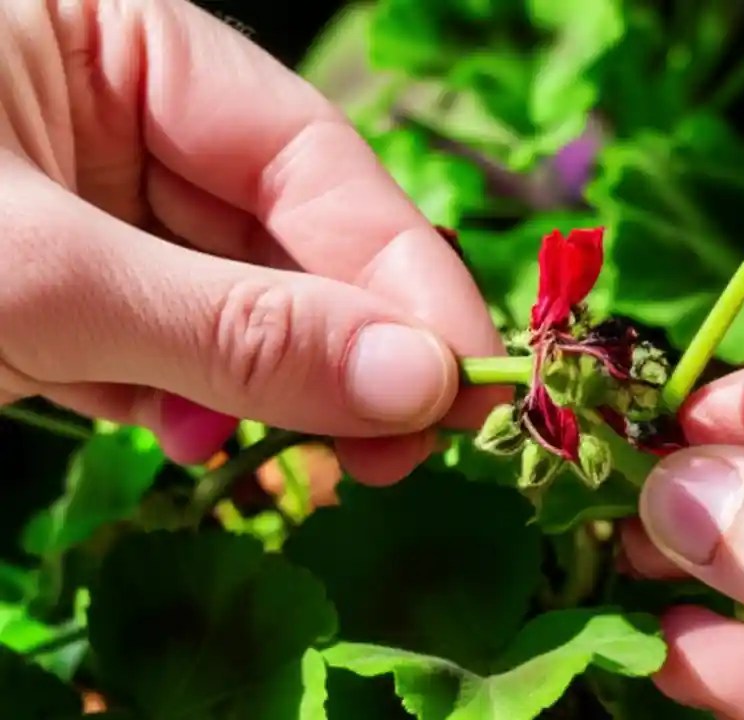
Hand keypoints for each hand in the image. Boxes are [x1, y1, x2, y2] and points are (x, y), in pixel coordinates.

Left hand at [0, 0, 506, 483]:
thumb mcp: (38, 275)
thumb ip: (232, 329)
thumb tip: (420, 384)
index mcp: (115, 41)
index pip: (307, 155)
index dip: (400, 272)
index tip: (468, 378)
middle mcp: (111, 114)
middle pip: (282, 237)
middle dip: (341, 348)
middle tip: (408, 445)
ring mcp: (82, 208)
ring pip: (230, 305)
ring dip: (267, 389)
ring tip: (312, 462)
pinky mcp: (53, 294)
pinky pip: (159, 349)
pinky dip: (181, 404)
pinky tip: (189, 441)